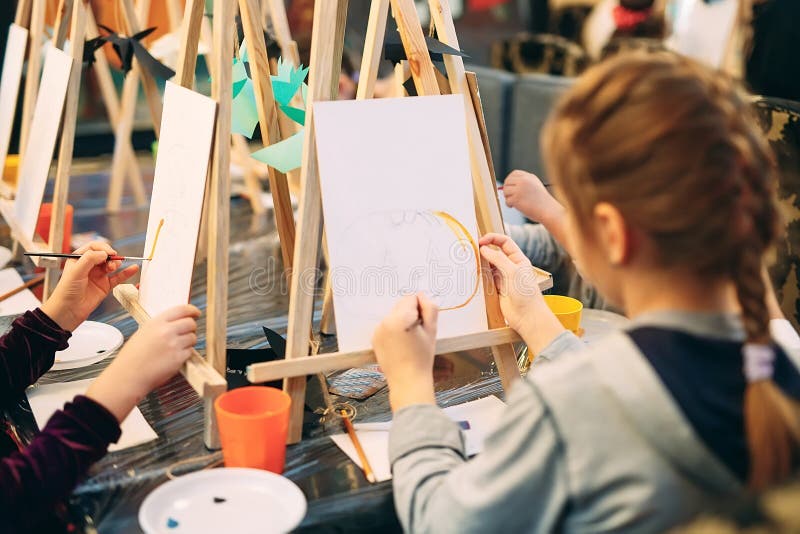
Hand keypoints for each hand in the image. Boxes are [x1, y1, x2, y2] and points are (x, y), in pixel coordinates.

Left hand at [41, 242, 138, 330]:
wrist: (69, 310)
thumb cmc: (66, 291)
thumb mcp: (76, 271)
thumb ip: (89, 259)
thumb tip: (104, 253)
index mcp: (79, 259)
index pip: (93, 247)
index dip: (103, 248)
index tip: (109, 253)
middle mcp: (89, 266)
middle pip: (104, 255)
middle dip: (110, 256)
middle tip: (111, 262)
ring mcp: (98, 276)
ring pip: (112, 265)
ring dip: (116, 264)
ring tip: (113, 268)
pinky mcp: (105, 286)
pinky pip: (118, 277)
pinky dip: (126, 273)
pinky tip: (132, 269)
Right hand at [86, 305, 200, 421]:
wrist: (129, 376)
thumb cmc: (132, 357)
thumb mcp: (143, 332)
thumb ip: (160, 325)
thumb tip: (177, 321)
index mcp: (156, 322)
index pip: (181, 309)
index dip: (192, 310)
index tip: (196, 312)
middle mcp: (166, 331)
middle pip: (191, 323)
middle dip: (191, 328)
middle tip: (187, 332)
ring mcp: (173, 345)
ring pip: (193, 338)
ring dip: (188, 342)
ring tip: (176, 348)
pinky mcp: (178, 358)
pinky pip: (190, 352)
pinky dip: (185, 354)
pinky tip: (173, 357)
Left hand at [372, 294, 437, 410]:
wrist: (408, 381)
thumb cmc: (422, 357)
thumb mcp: (432, 330)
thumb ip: (429, 308)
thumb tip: (421, 296)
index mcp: (400, 318)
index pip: (411, 298)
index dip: (420, 309)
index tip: (423, 324)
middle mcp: (386, 321)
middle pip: (400, 305)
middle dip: (410, 314)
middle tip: (417, 333)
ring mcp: (378, 330)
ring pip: (393, 315)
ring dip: (401, 322)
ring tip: (409, 341)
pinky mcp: (374, 338)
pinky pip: (386, 326)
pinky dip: (393, 331)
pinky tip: (400, 345)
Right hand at [479, 233, 565, 353]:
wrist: (527, 316)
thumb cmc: (526, 294)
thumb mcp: (513, 272)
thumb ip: (498, 259)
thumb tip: (484, 249)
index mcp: (518, 259)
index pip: (504, 243)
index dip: (493, 239)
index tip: (481, 241)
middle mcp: (511, 267)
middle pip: (495, 253)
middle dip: (484, 250)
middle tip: (472, 250)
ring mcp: (503, 278)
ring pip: (489, 266)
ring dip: (481, 263)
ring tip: (471, 262)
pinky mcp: (497, 289)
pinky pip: (486, 278)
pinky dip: (480, 276)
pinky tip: (474, 274)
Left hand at [502, 171, 568, 250]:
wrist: (548, 210)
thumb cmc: (542, 201)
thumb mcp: (535, 187)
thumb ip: (523, 184)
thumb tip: (507, 186)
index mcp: (529, 177)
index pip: (514, 173)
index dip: (510, 180)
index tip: (510, 187)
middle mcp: (524, 181)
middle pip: (507, 181)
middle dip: (507, 189)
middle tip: (510, 196)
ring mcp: (520, 189)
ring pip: (505, 191)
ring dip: (508, 197)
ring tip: (514, 203)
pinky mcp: (516, 198)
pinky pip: (507, 200)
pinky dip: (509, 205)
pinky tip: (515, 207)